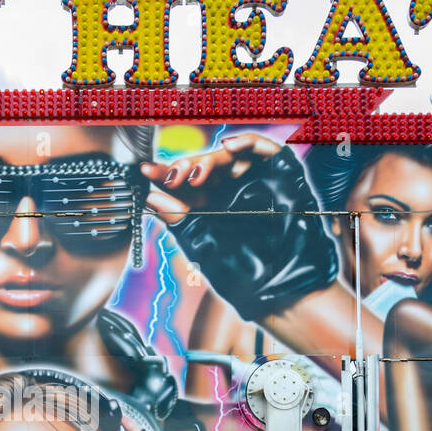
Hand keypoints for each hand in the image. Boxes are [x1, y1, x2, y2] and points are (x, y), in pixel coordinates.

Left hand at [139, 132, 337, 315]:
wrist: (285, 288)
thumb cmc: (245, 275)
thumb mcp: (203, 245)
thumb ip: (178, 219)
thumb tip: (150, 196)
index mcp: (209, 207)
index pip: (184, 184)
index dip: (165, 175)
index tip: (147, 171)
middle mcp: (230, 191)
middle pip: (204, 166)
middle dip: (185, 168)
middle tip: (172, 177)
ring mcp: (255, 180)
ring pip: (229, 157)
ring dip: (209, 160)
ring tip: (196, 174)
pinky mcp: (280, 174)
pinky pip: (264, 150)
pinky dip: (247, 143)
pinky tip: (229, 146)